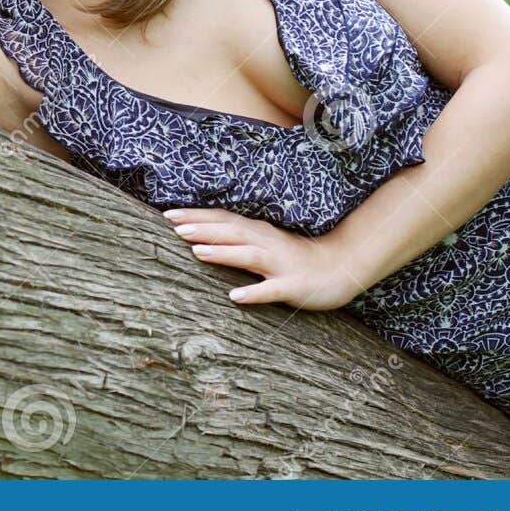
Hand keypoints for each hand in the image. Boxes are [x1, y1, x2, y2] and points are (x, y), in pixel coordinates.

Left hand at [162, 208, 364, 309]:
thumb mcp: (264, 243)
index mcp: (258, 233)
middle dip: (204, 229)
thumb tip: (200, 236)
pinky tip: (235, 297)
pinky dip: (254, 293)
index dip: (197, 216)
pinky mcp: (293, 286)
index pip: (223, 220)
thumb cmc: (295, 257)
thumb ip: (237, 239)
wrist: (341, 268)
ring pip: (249, 256)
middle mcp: (267, 244)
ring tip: (197, 252)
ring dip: (224, 253)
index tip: (169, 214)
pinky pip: (271, 290)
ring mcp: (280, 265)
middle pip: (232, 233)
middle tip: (175, 227)